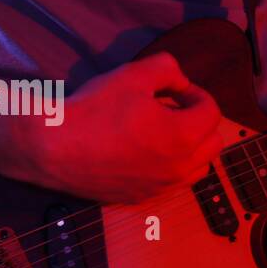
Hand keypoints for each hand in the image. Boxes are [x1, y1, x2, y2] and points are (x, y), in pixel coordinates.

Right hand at [17, 52, 225, 203]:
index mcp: (184, 137)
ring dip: (191, 147)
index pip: (212, 111)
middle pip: (213, 142)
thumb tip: (181, 83)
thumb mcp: (134, 74)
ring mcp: (162, 187)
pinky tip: (145, 151)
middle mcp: (180, 168)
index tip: (175, 89)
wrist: (53, 148)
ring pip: (198, 167)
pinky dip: (170, 165)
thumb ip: (169, 70)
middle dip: (199, 121)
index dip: (196, 93)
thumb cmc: (94, 109)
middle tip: (172, 109)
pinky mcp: (143, 197)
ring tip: (163, 131)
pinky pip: (172, 182)